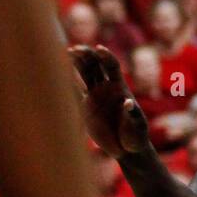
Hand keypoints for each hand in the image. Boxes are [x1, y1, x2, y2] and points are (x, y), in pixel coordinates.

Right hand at [70, 45, 150, 160]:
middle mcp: (107, 87)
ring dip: (77, 63)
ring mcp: (96, 96)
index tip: (99, 49)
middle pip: (96, 66)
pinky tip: (59, 73)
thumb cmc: (136, 135)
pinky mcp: (87, 107)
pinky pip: (76, 92)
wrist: (126, 148)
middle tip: (76, 48)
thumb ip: (133, 113)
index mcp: (120, 87)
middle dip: (87, 55)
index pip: (112, 66)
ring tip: (67, 52)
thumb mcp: (137, 125)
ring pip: (85, 74)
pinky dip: (68, 83)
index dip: (106, 56)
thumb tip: (129, 102)